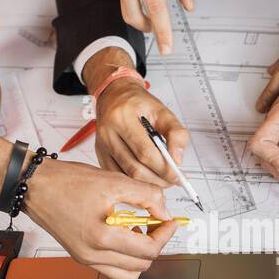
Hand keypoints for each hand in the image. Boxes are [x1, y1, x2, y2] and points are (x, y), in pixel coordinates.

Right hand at [24, 158, 177, 278]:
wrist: (33, 185)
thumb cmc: (65, 181)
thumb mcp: (113, 181)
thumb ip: (146, 196)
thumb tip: (164, 211)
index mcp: (101, 237)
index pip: (148, 250)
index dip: (165, 235)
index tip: (170, 221)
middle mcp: (92, 254)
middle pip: (141, 266)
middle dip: (155, 245)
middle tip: (157, 223)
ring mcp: (85, 258)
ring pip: (127, 274)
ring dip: (140, 255)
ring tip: (138, 231)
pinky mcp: (81, 256)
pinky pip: (111, 268)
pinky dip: (124, 257)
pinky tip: (123, 233)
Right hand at [84, 48, 187, 186]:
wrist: (115, 95)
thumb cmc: (138, 103)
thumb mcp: (163, 111)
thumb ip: (176, 133)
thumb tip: (177, 159)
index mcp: (122, 117)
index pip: (145, 152)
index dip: (164, 169)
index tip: (178, 176)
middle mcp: (108, 132)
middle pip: (135, 168)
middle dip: (157, 179)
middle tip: (172, 180)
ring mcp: (101, 145)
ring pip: (126, 175)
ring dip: (147, 183)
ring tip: (162, 179)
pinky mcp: (100, 155)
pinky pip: (118, 175)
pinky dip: (135, 181)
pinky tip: (146, 177)